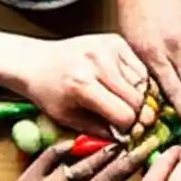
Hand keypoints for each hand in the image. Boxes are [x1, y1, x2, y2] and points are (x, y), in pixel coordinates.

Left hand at [0, 139, 153, 180]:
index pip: (116, 176)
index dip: (135, 159)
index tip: (150, 146)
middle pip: (101, 161)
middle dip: (121, 148)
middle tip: (136, 135)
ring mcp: (48, 177)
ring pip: (79, 155)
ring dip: (98, 146)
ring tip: (113, 140)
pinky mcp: (30, 171)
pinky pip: (52, 153)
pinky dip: (66, 146)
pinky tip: (76, 143)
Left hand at [17, 34, 153, 134]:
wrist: (36, 61)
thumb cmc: (50, 93)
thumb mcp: (68, 119)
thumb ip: (99, 131)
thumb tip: (128, 139)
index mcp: (82, 84)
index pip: (124, 115)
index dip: (127, 129)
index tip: (124, 132)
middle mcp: (98, 62)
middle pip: (138, 99)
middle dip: (137, 115)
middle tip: (132, 121)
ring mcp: (108, 48)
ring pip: (143, 84)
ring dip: (139, 98)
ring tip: (125, 103)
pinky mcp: (116, 41)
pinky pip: (141, 68)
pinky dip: (138, 82)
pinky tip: (124, 88)